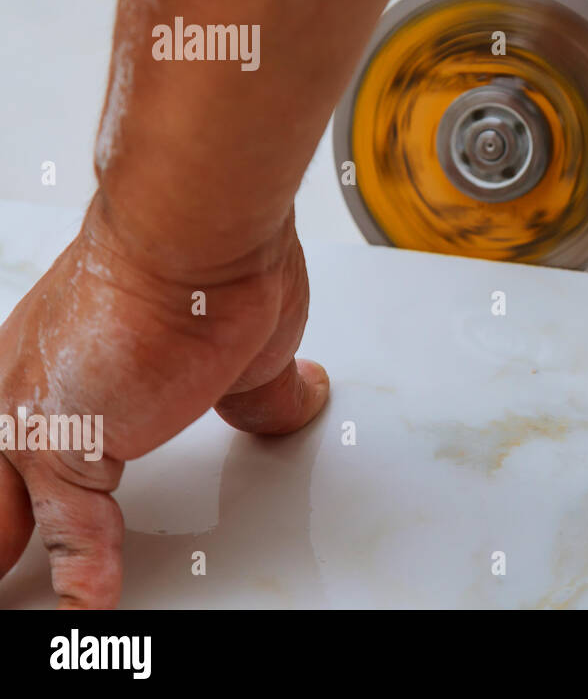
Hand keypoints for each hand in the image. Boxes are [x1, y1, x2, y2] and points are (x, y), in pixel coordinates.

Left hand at [0, 194, 328, 606]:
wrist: (199, 233)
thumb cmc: (211, 267)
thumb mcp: (247, 355)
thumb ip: (260, 395)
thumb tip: (299, 398)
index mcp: (62, 369)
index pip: (31, 462)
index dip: (41, 506)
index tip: (68, 542)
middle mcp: (27, 395)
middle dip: (9, 537)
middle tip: (21, 571)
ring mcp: (34, 420)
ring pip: (2, 519)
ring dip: (19, 558)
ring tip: (53, 613)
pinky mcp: (63, 445)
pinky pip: (69, 534)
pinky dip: (85, 582)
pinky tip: (94, 609)